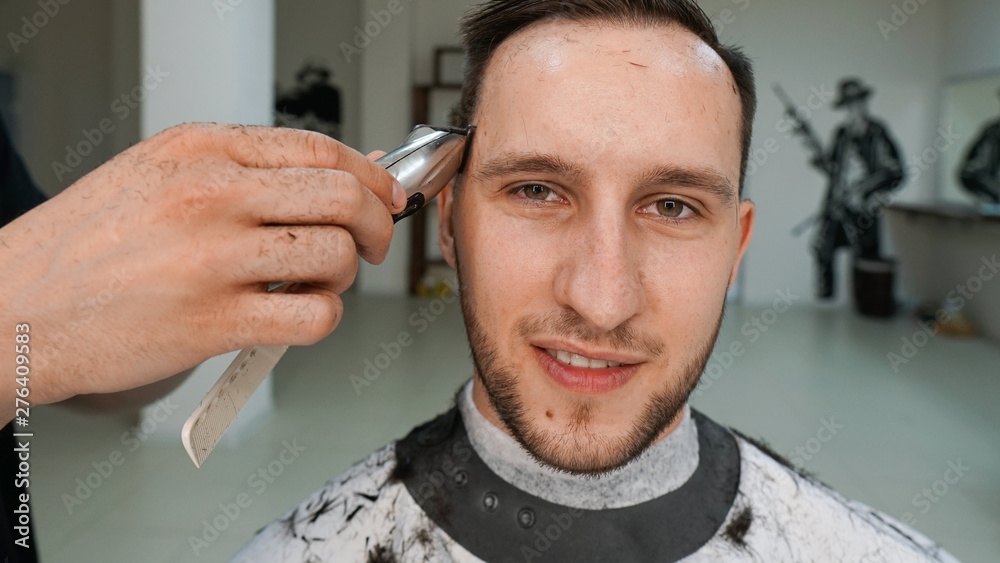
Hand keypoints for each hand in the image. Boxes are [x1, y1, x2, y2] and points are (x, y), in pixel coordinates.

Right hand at [0, 123, 403, 421]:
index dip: (371, 176)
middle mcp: (211, 195)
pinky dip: (322, 318)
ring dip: (343, 276)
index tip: (385, 196)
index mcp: (200, 149)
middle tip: (368, 245)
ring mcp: (214, 258)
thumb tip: (346, 174)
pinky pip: (315, 316)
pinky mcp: (214, 321)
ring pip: (337, 256)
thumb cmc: (87, 245)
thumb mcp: (161, 176)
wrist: (15, 307)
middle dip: (375, 225)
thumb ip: (249, 172)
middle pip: (344, 197)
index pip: (322, 149)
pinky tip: (292, 315)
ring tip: (313, 283)